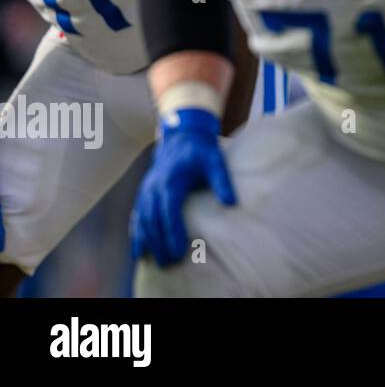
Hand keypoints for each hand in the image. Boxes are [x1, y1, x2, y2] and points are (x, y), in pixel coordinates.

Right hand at [131, 108, 236, 266]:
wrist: (182, 136)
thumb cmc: (201, 151)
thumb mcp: (215, 160)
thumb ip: (222, 180)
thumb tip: (231, 203)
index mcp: (171, 181)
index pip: (169, 211)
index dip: (173, 232)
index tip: (179, 251)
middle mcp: (154, 187)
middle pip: (153, 220)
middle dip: (159, 243)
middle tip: (169, 264)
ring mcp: (146, 191)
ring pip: (142, 221)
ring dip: (147, 242)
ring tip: (157, 263)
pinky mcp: (144, 194)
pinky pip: (137, 217)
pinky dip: (137, 235)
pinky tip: (139, 252)